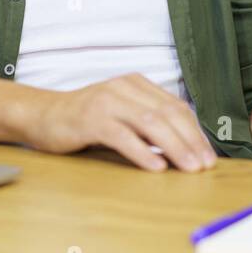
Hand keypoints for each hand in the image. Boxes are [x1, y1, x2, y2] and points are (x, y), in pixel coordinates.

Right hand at [28, 73, 217, 172]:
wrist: (42, 115)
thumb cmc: (86, 121)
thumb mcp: (122, 116)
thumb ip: (148, 124)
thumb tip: (185, 148)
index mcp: (137, 84)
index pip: (175, 106)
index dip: (195, 132)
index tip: (209, 155)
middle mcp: (124, 87)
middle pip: (167, 114)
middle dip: (190, 141)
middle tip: (205, 165)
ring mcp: (107, 101)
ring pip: (150, 123)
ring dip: (174, 148)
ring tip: (189, 168)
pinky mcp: (90, 119)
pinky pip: (122, 136)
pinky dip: (142, 153)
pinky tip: (156, 168)